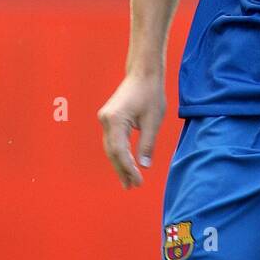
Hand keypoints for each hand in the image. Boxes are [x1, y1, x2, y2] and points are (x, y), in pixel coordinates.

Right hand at [97, 73, 165, 188]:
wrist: (143, 73)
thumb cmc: (151, 93)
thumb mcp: (153, 121)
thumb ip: (147, 144)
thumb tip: (144, 166)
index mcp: (115, 120)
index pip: (120, 151)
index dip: (128, 169)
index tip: (138, 182)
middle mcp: (106, 119)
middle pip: (112, 151)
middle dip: (122, 170)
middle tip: (131, 187)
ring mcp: (105, 118)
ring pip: (110, 147)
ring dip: (119, 164)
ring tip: (128, 181)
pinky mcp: (109, 118)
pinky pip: (112, 140)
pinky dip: (119, 153)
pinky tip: (126, 165)